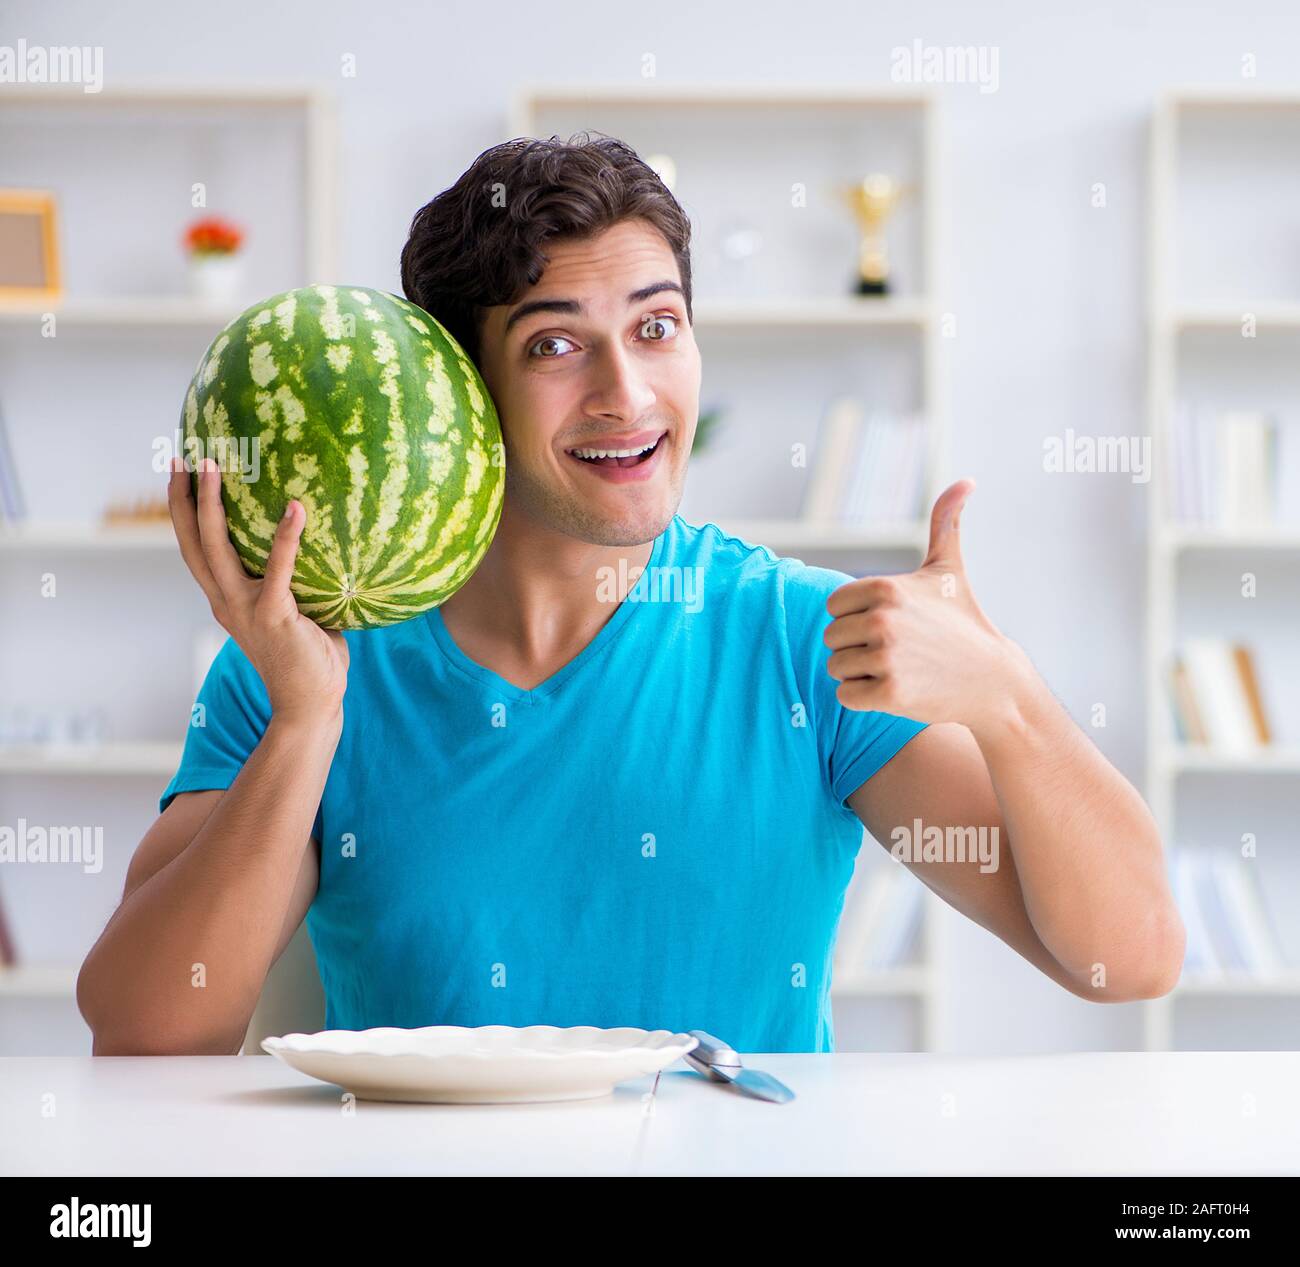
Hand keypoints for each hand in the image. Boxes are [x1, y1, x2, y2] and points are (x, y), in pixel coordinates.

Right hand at [168, 456, 348, 724]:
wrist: (310, 704)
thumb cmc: (310, 657)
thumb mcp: (297, 611)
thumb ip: (298, 580)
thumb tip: (327, 542)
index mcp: (227, 599)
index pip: (195, 549)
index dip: (184, 512)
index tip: (181, 474)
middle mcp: (226, 601)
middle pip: (192, 542)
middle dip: (183, 498)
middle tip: (183, 457)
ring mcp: (245, 609)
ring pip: (216, 548)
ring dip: (214, 506)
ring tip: (216, 467)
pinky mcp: (273, 616)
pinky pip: (279, 569)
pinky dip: (286, 538)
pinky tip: (296, 508)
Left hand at [823, 479, 1028, 726]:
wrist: (993, 680)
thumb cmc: (963, 621)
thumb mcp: (949, 569)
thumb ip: (945, 523)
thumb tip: (966, 481)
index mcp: (885, 588)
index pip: (834, 607)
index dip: (856, 618)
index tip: (891, 624)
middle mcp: (883, 619)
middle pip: (833, 638)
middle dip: (858, 647)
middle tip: (899, 651)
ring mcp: (886, 657)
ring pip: (836, 668)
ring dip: (861, 674)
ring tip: (900, 669)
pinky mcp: (889, 693)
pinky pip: (845, 695)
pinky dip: (864, 699)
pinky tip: (897, 690)